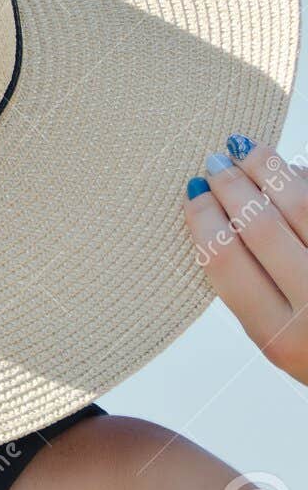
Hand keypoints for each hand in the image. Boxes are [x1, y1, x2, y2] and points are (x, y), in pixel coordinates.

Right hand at [184, 135, 307, 383]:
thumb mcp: (277, 339)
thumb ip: (248, 290)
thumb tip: (216, 213)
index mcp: (279, 337)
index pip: (225, 260)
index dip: (203, 217)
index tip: (192, 192)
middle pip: (260, 228)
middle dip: (231, 186)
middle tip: (214, 162)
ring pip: (301, 206)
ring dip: (268, 170)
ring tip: (247, 150)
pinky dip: (304, 180)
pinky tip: (291, 169)